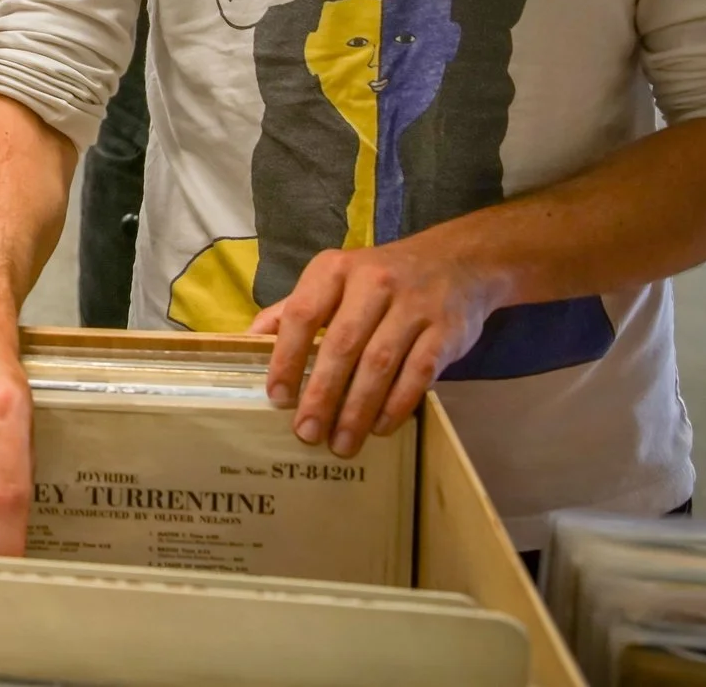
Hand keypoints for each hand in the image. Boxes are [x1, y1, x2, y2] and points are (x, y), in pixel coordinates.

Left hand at [251, 237, 503, 457]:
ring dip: (357, 409)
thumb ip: (295, 308)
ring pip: (379, 363)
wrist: (456, 263)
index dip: (286, 357)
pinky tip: (379, 427)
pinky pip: (418, 374)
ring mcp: (413, 306)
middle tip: (307, 433)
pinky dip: (397, 404)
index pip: (302, 314)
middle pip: (342, 345)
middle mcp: (374, 283)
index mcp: (335, 270)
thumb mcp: (335, 280)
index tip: (277, 398)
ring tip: (342, 443)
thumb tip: (249, 339)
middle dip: (322, 394)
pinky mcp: (446, 330)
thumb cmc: (380, 279)